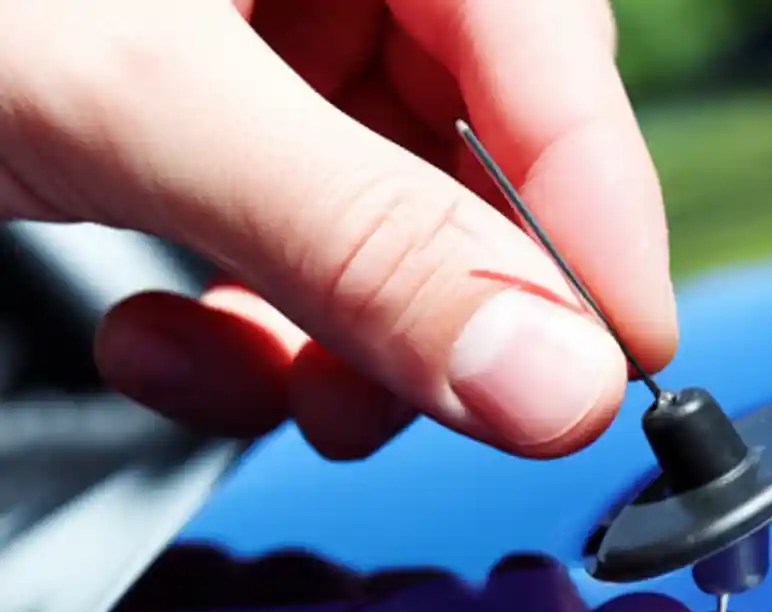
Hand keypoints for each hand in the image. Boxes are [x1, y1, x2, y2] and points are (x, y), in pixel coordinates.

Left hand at [0, 0, 675, 458]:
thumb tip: (553, 382)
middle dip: (433, 305)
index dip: (600, 222)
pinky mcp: (215, 106)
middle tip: (410, 404)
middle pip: (474, 155)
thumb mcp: (139, 97)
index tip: (623, 363)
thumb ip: (362, 242)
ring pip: (381, 218)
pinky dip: (247, 321)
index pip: (556, 59)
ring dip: (328, 334)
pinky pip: (288, 232)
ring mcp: (279, 36)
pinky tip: (173, 340)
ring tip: (255, 387)